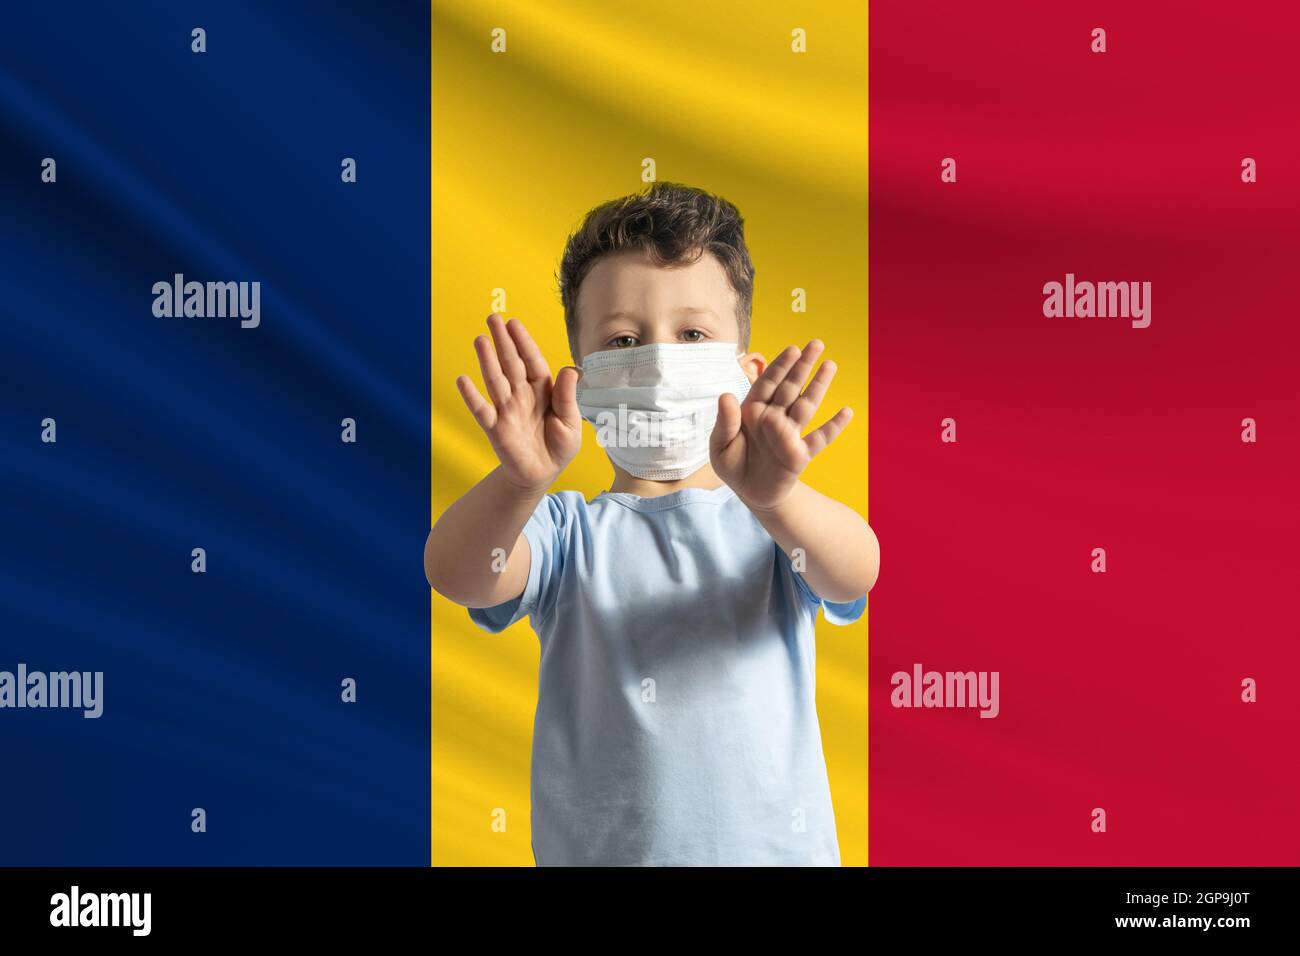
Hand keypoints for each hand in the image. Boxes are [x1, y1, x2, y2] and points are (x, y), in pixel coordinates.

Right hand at [455, 314, 581, 492]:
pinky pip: (482, 410)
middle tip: (493, 318)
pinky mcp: (496, 428)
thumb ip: (568, 397)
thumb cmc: (559, 445)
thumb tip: (570, 370)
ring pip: (496, 380)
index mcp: (543, 390)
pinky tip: (463, 380)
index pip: (532, 361)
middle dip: (503, 341)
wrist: (544, 473)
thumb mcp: (571, 422)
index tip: (514, 323)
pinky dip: (472, 396)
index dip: (524, 343)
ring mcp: (507, 409)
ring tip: (480, 340)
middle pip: (511, 364)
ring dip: (487, 360)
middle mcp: (522, 395)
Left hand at [710, 339, 851, 511]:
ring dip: (818, 386)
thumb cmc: (733, 464)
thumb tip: (726, 396)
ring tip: (830, 364)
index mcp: (753, 411)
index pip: (768, 383)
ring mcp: (789, 434)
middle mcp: (774, 418)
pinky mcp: (800, 454)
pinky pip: (819, 438)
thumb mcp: (720, 446)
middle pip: (791, 387)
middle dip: (803, 366)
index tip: (792, 349)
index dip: (780, 366)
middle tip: (816, 344)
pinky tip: (846, 412)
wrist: (749, 492)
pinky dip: (833, 427)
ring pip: (806, 406)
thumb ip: (725, 422)